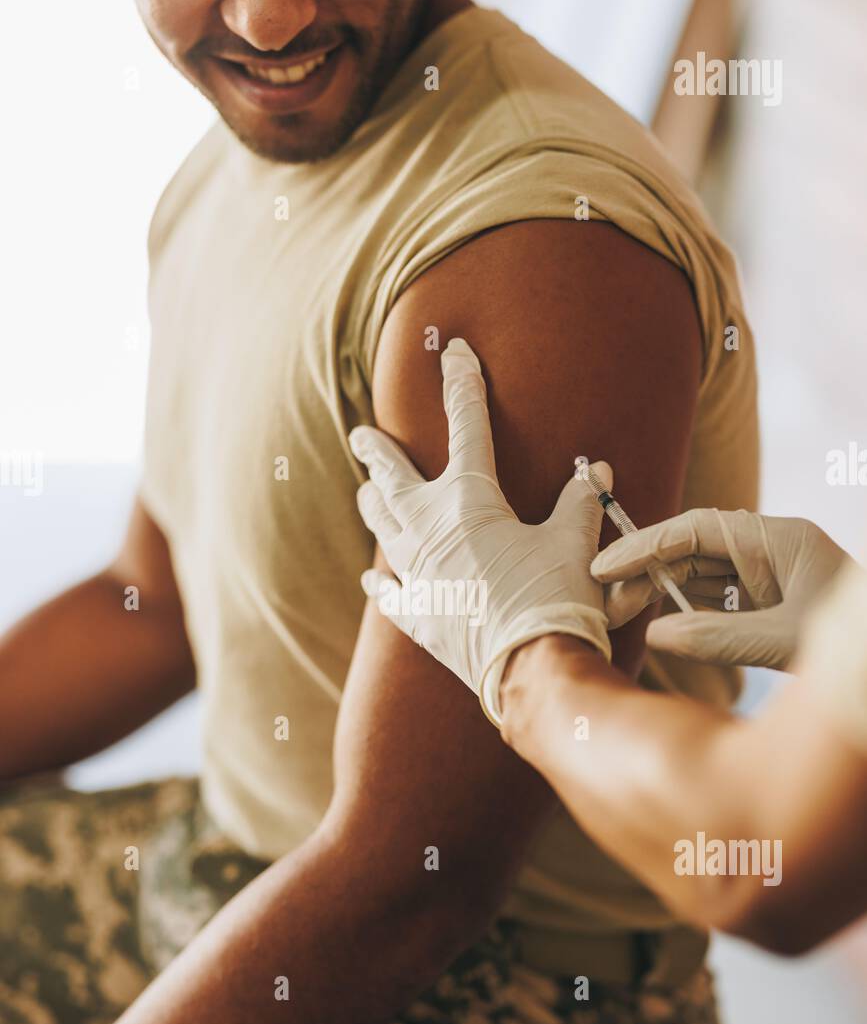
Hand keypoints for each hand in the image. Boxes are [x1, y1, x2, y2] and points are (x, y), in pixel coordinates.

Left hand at [349, 338, 611, 724]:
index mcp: (471, 501)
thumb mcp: (576, 542)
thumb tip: (594, 472)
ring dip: (374, 505)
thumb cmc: (556, 599)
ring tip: (365, 491)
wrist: (533, 670)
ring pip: (383, 529)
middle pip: (393, 477)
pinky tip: (372, 582)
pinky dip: (382, 587)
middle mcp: (432, 532)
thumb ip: (580, 502)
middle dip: (377, 449)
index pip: (467, 426)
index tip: (453, 352)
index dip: (462, 384)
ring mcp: (420, 576)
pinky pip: (390, 596)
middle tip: (362, 432)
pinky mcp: (420, 618)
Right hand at [591, 507, 852, 669]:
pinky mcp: (767, 604)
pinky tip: (656, 625)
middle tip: (606, 602)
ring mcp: (768, 577)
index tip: (605, 566)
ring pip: (699, 576)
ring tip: (619, 613)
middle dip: (646, 572)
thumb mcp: (784, 642)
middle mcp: (770, 550)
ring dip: (659, 593)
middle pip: (692, 550)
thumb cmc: (853, 650)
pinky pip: (715, 600)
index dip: (646, 545)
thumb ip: (718, 637)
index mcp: (779, 539)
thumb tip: (655, 634)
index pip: (697, 529)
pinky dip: (683, 612)